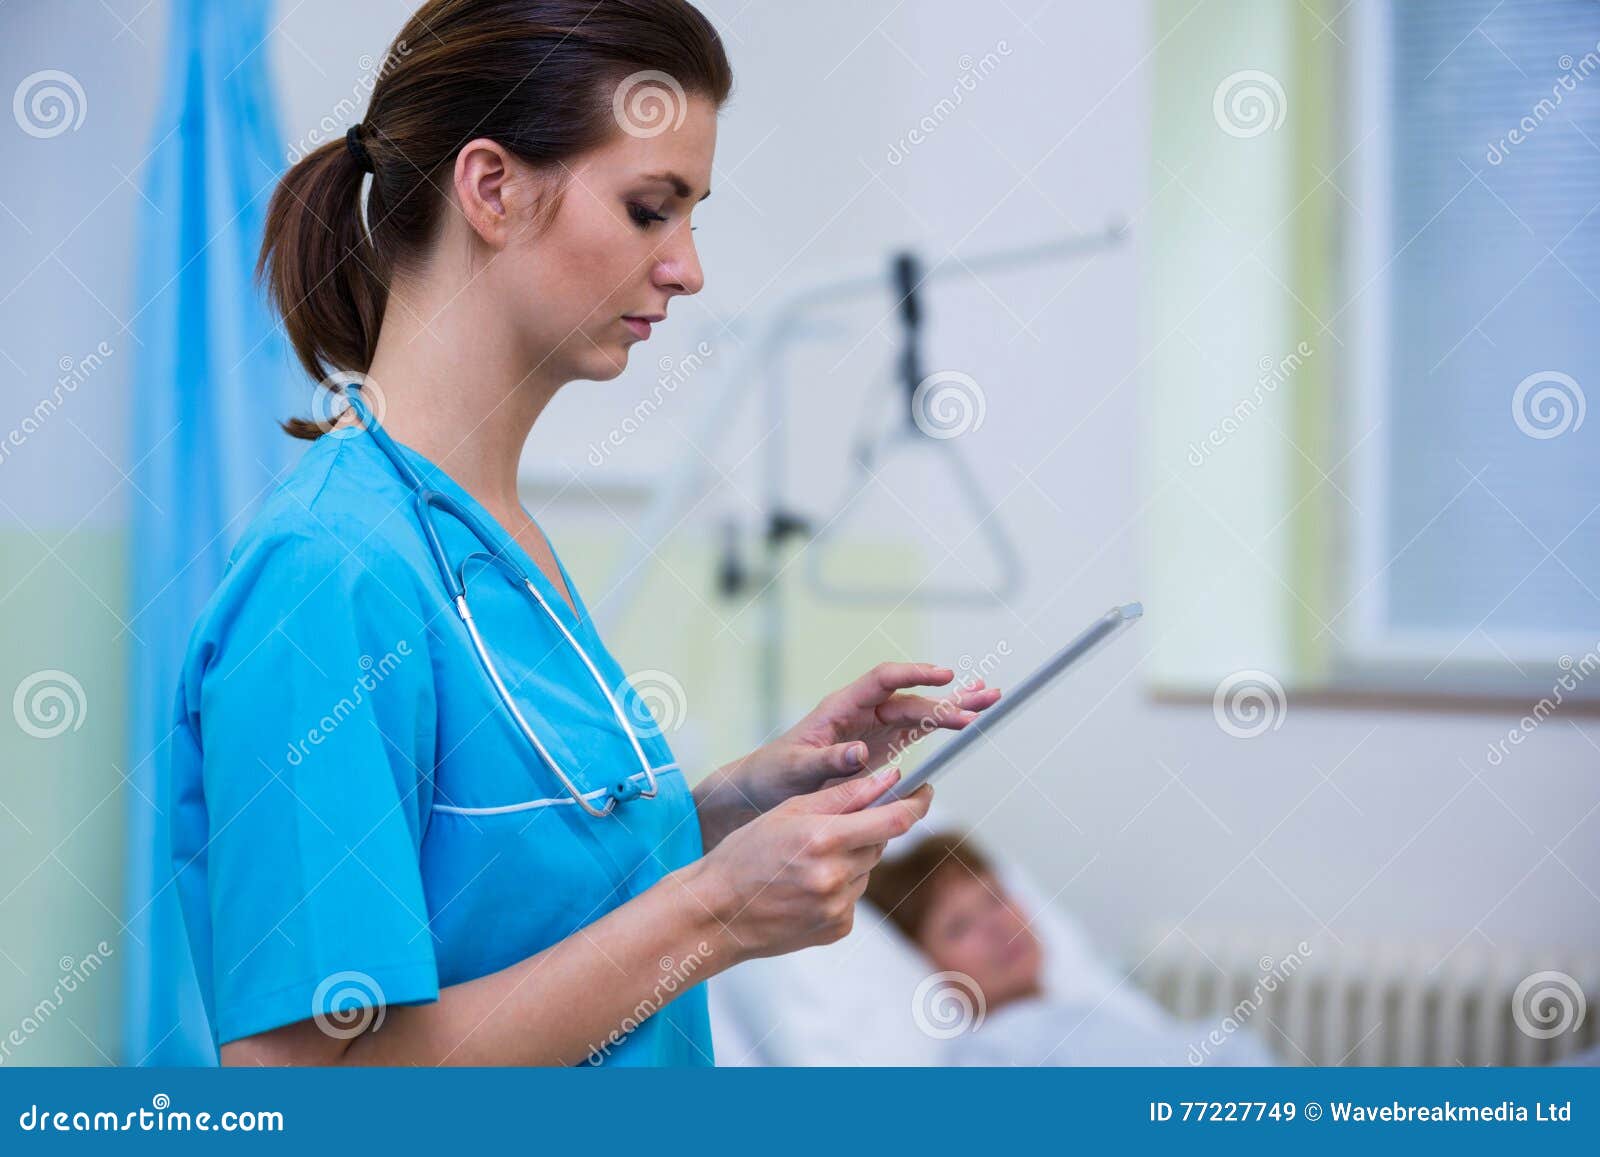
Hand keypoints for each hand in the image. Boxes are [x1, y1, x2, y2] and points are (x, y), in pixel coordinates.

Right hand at [680, 766, 931, 961]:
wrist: (717, 914)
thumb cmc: (745, 855)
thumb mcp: (788, 812)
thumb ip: (844, 795)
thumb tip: (890, 778)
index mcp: (824, 839)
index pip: (894, 820)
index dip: (917, 803)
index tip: (925, 790)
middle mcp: (836, 876)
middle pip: (880, 843)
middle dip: (865, 831)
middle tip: (830, 829)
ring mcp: (838, 907)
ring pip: (866, 871)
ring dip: (850, 860)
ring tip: (806, 863)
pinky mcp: (837, 928)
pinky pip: (853, 897)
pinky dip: (839, 888)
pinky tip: (805, 888)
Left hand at [693, 662, 999, 847]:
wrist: (762, 790)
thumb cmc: (774, 775)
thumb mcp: (795, 770)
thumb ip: (827, 760)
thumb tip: (859, 751)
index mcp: (841, 708)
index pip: (884, 681)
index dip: (914, 675)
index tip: (944, 676)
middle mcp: (862, 713)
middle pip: (911, 698)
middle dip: (948, 698)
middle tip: (986, 698)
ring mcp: (874, 729)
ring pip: (920, 712)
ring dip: (953, 706)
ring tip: (991, 699)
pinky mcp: (881, 748)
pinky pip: (917, 731)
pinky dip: (942, 724)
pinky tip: (967, 716)